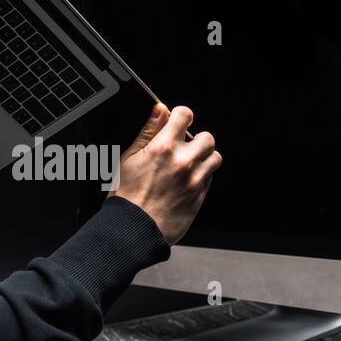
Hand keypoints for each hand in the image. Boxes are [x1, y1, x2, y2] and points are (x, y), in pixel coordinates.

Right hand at [110, 103, 220, 244]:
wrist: (133, 230)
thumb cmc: (126, 197)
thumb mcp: (129, 157)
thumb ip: (148, 131)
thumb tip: (160, 110)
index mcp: (163, 148)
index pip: (185, 115)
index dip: (181, 116)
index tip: (177, 122)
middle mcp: (183, 162)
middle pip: (207, 137)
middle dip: (196, 139)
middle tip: (184, 147)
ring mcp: (194, 181)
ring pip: (214, 158)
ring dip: (203, 158)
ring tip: (187, 165)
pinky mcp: (199, 197)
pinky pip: (209, 180)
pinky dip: (201, 177)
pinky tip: (184, 183)